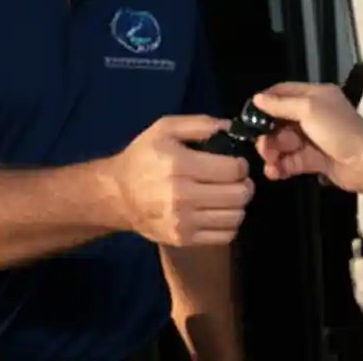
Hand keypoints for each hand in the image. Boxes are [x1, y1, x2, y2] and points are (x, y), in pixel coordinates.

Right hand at [110, 115, 254, 245]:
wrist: (117, 195)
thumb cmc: (143, 158)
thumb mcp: (164, 129)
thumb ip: (199, 124)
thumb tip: (231, 128)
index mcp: (180, 165)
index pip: (233, 170)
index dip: (241, 165)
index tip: (235, 163)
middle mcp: (183, 196)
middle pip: (239, 195)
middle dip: (244, 185)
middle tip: (236, 180)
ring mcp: (183, 222)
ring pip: (235, 217)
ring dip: (238, 205)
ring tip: (227, 196)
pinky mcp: (183, 239)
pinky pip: (224, 236)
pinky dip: (229, 224)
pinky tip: (218, 212)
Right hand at [251, 82, 362, 192]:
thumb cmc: (339, 131)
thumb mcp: (309, 110)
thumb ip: (281, 105)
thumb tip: (257, 99)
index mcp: (315, 96)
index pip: (283, 92)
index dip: (265, 101)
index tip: (249, 115)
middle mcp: (313, 115)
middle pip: (279, 121)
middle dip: (268, 134)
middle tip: (263, 146)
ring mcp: (313, 139)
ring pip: (283, 143)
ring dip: (273, 152)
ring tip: (270, 162)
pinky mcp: (314, 160)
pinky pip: (291, 161)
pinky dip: (281, 166)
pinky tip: (274, 172)